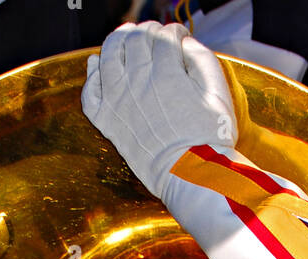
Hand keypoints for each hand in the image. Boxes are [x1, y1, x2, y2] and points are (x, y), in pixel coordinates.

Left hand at [82, 22, 238, 201]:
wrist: (191, 177)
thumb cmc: (210, 138)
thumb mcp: (218, 92)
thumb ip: (200, 57)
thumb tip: (181, 42)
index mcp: (167, 72)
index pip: (164, 35)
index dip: (174, 32)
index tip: (180, 39)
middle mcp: (138, 82)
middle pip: (136, 39)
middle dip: (148, 32)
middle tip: (156, 38)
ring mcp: (118, 101)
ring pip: (108, 54)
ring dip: (117, 41)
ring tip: (127, 40)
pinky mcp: (108, 122)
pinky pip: (89, 92)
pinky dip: (92, 75)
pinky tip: (99, 67)